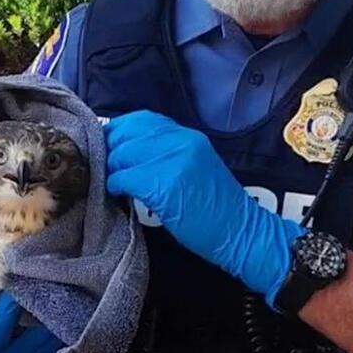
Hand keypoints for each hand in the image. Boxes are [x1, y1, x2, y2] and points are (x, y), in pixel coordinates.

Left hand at [105, 110, 304, 306]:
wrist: (243, 233)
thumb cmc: (216, 207)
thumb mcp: (194, 165)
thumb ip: (166, 152)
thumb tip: (127, 150)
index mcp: (187, 135)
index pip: (142, 119)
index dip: (120, 130)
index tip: (110, 145)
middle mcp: (181, 141)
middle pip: (127, 134)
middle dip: (111, 150)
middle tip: (109, 168)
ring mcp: (173, 161)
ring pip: (122, 155)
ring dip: (113, 170)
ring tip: (115, 182)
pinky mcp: (165, 185)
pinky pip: (124, 177)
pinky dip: (115, 185)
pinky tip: (119, 193)